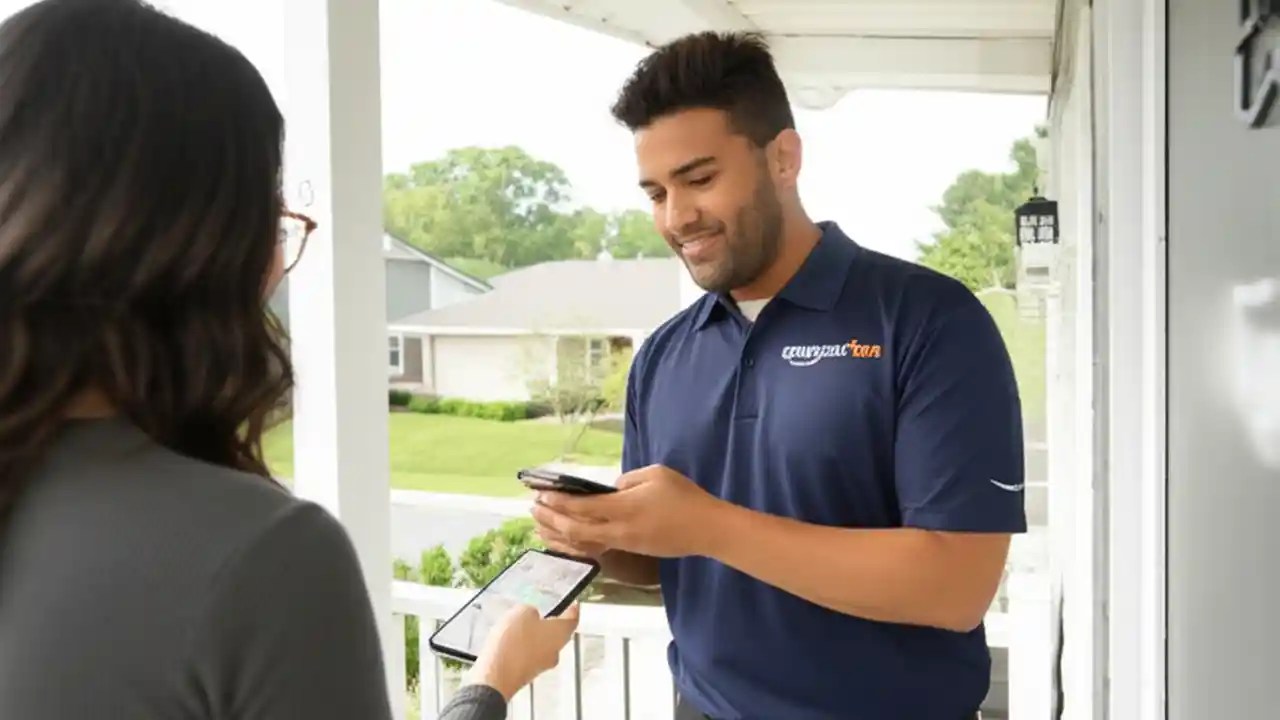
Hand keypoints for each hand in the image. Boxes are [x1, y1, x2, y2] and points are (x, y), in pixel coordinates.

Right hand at [464, 603, 580, 700]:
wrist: (495, 674)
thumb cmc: (513, 644)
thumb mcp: (521, 613)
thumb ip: (530, 611)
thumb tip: (530, 615)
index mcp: (561, 633)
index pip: (573, 619)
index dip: (572, 609)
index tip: (572, 605)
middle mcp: (555, 650)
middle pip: (558, 634)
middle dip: (549, 624)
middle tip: (541, 613)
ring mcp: (542, 664)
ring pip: (542, 646)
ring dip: (533, 636)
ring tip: (518, 627)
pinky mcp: (527, 673)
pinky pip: (529, 656)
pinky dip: (522, 649)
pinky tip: (508, 643)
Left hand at [530, 464, 726, 557]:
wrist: (707, 530)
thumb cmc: (684, 497)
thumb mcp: (655, 474)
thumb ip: (627, 480)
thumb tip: (611, 490)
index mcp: (624, 507)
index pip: (581, 507)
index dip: (558, 502)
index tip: (540, 495)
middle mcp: (619, 529)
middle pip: (575, 529)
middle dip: (551, 520)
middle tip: (533, 510)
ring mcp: (624, 543)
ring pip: (583, 542)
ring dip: (559, 535)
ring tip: (541, 527)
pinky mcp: (631, 550)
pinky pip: (596, 548)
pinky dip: (576, 543)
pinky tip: (567, 538)